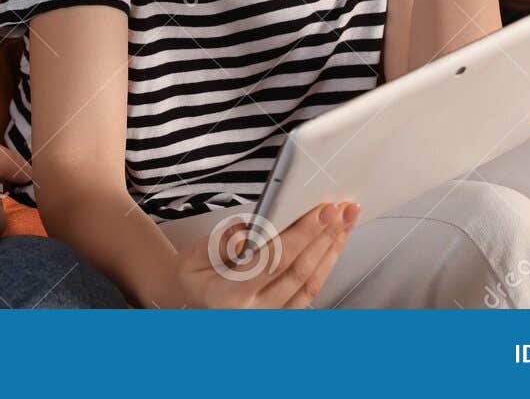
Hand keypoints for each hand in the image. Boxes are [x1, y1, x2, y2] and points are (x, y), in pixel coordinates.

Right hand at [161, 202, 359, 307]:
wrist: (183, 308)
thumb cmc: (189, 281)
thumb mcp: (193, 257)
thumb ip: (222, 243)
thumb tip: (250, 228)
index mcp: (229, 298)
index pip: (274, 261)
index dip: (303, 235)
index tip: (322, 212)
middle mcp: (254, 315)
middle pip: (300, 272)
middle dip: (325, 237)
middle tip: (343, 209)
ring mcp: (270, 321)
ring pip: (311, 285)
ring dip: (331, 250)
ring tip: (346, 222)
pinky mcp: (281, 318)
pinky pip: (309, 293)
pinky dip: (325, 266)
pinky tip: (333, 245)